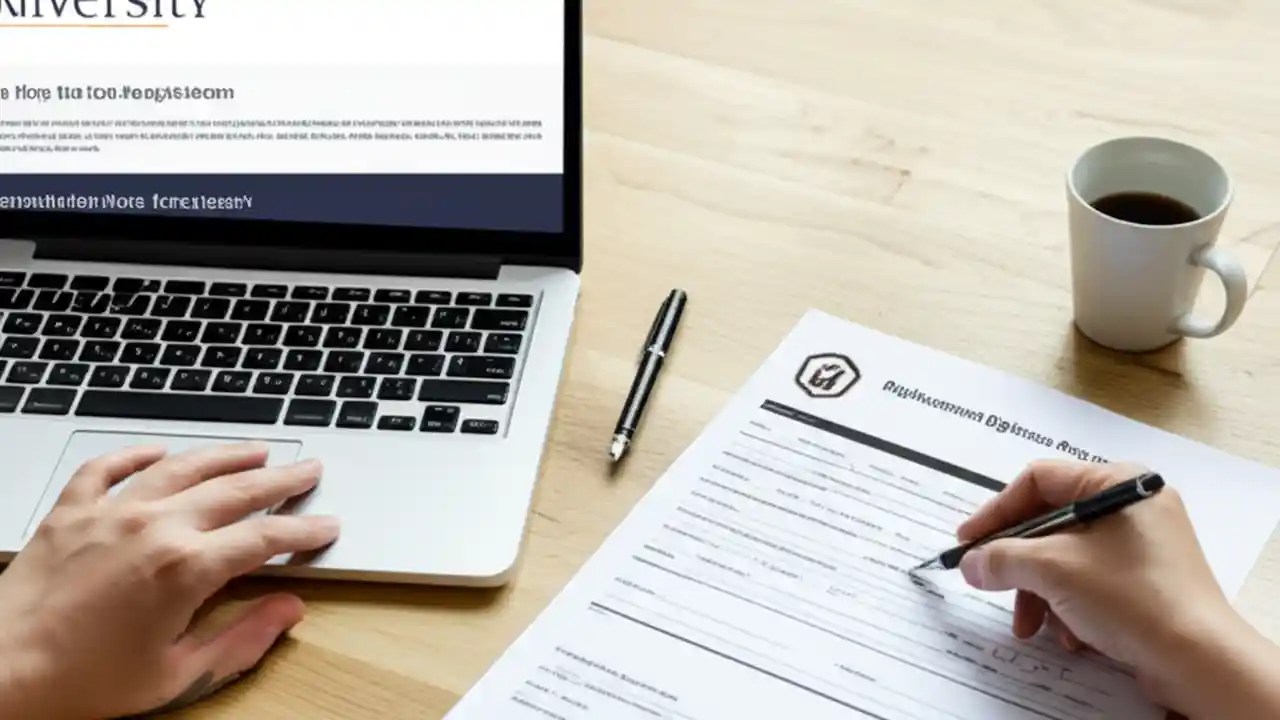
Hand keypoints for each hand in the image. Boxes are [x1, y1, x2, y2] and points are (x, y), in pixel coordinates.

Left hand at [0, 443, 339, 718]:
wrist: (0, 673)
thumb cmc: (81, 682)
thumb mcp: (177, 676)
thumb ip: (242, 639)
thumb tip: (288, 610)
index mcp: (186, 569)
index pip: (265, 538)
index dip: (304, 531)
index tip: (326, 526)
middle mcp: (154, 528)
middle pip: (236, 490)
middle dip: (281, 480)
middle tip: (309, 470)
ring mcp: (110, 513)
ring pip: (182, 467)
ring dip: (226, 456)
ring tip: (257, 450)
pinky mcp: (70, 512)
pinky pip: (108, 468)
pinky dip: (137, 456)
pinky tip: (158, 452)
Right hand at [957, 460, 1279, 717]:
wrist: (1198, 659)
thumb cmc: (1133, 597)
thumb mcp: (1053, 569)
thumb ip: (1002, 558)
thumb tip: (971, 562)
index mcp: (1117, 483)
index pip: (1038, 480)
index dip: (996, 511)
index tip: (968, 541)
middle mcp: (1132, 506)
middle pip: (1049, 523)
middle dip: (1018, 563)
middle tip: (989, 583)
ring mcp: (1142, 545)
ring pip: (1066, 558)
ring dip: (1039, 592)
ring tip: (1030, 625)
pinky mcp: (1146, 580)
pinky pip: (1090, 581)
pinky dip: (1069, 606)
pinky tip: (1069, 635)